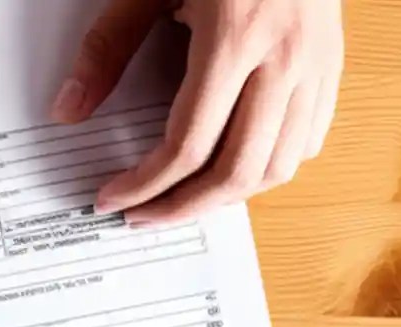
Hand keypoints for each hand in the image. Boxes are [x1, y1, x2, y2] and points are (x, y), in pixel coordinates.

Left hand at [52, 0, 343, 225]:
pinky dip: (266, 166)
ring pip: (276, 168)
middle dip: (181, 208)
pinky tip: (231, 164)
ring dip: (226, 197)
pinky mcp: (332, 67)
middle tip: (143, 217)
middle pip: (235, 171)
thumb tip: (68, 110)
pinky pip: (305, 141)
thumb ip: (107, 48)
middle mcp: (284, 58)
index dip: (144, 184)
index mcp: (236, 36)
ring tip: (183, 200)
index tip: (111, 198)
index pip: (186, 143)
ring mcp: (316, 66)